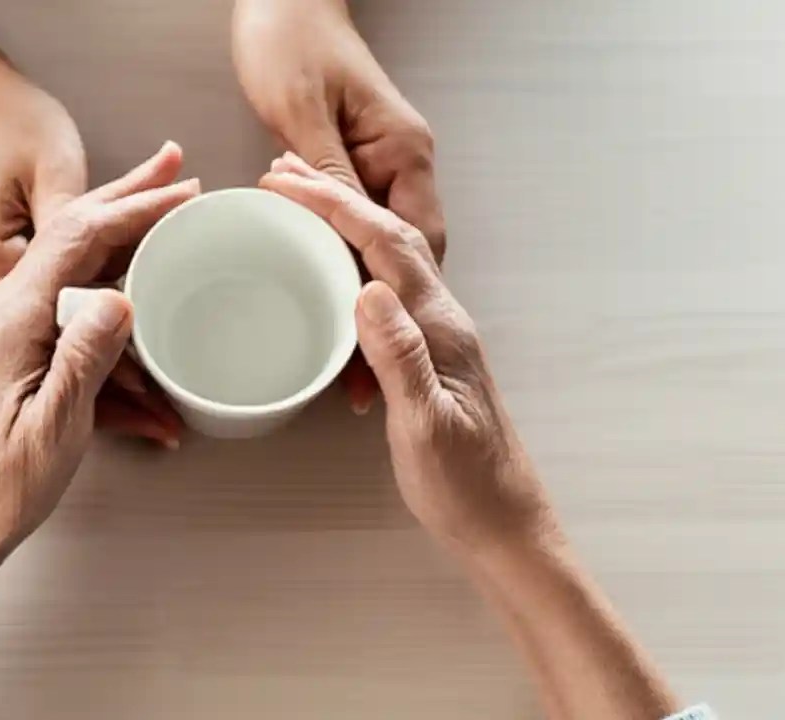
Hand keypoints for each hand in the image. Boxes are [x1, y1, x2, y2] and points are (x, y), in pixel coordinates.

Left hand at [0, 145, 197, 719]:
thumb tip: (122, 297)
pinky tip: (132, 282)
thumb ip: (86, 356)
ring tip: (165, 218)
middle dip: (129, 206)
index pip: (78, 240)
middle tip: (181, 182)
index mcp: (7, 322)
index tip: (183, 195)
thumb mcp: (55, 427)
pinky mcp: (1, 346)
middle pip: (71, 237)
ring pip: (66, 264)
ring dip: (119, 241)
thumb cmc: (0, 489)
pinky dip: (99, 284)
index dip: (134, 209)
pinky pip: (57, 298)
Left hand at [233, 0, 445, 413]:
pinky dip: (342, 266)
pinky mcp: (353, 169)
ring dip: (362, 299)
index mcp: (403, 154)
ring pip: (380, 251)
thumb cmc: (290, 40)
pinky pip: (354, 231)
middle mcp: (402, 165)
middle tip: (357, 380)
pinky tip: (321, 299)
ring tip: (342, 362)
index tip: (375, 356)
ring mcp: (380, 168)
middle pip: (404, 259)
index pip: (413, 245)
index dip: (395, 305)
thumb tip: (342, 239)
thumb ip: (325, 176)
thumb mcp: (301, 113)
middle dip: (382, 318)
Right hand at [262, 154, 552, 555]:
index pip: (383, 246)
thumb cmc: (464, 484)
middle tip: (280, 173)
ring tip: (297, 202)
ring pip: (387, 254)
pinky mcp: (427, 351)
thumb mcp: (425, 426)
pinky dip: (351, 257)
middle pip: (386, 235)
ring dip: (343, 220)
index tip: (286, 182)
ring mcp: (435, 332)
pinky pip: (385, 283)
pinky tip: (330, 265)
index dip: (335, 206)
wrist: (504, 522)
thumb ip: (399, 357)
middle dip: (334, 196)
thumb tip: (367, 289)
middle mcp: (440, 317)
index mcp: (438, 326)